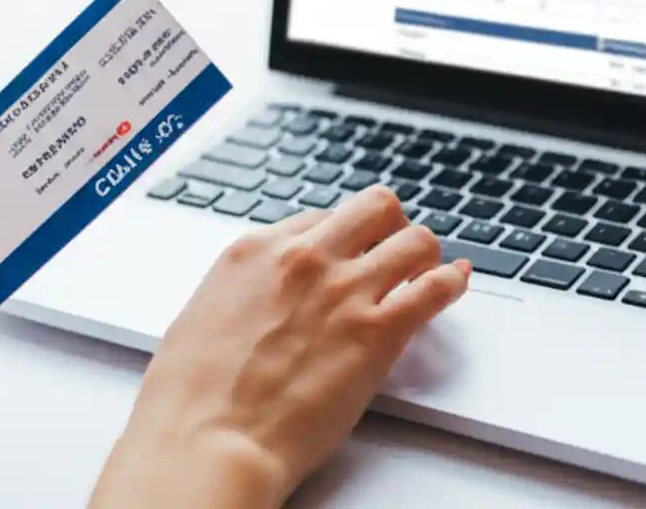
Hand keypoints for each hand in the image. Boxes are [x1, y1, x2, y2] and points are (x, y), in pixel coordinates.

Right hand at [90, 187, 470, 507]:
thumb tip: (255, 301)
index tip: (349, 251)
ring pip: (413, 239)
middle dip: (389, 225)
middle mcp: (304, 259)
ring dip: (423, 253)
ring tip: (427, 270)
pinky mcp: (377, 332)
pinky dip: (452, 282)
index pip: (318, 218)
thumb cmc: (191, 395)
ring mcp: (344, 290)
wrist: (209, 438)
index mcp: (255, 251)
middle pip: (372, 208)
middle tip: (394, 246)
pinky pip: (435, 288)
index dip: (340, 235)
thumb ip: (241, 295)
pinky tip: (455, 283)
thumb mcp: (203, 317)